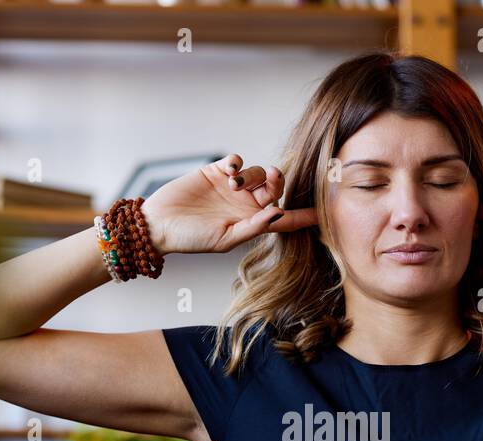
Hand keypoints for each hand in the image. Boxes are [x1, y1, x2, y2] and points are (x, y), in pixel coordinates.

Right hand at [140, 153, 316, 254]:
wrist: (158, 224)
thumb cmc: (190, 239)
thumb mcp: (224, 238)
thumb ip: (253, 226)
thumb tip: (278, 213)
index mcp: (251, 223)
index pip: (283, 219)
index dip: (303, 215)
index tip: (324, 212)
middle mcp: (245, 204)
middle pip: (273, 188)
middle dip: (277, 180)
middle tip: (271, 177)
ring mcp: (231, 187)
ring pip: (255, 172)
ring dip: (251, 174)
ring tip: (233, 184)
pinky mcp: (215, 172)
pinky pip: (236, 160)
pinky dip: (237, 162)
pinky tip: (229, 170)